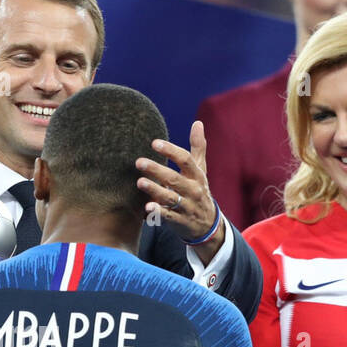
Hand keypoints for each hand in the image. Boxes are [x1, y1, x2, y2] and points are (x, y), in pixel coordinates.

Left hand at [136, 121, 222, 248]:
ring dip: (155, 190)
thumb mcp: (201, 169)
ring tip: (140, 182)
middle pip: (174, 178)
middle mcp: (193, 190)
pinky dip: (158, 212)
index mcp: (197, 175)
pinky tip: (147, 207)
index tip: (154, 143)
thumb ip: (198, 147)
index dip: (170, 151)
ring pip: (170, 197)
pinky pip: (168, 216)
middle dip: (157, 170)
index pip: (185, 160)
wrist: (207, 224)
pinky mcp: (179, 221)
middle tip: (139, 162)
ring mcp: (186, 206)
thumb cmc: (198, 190)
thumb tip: (198, 123)